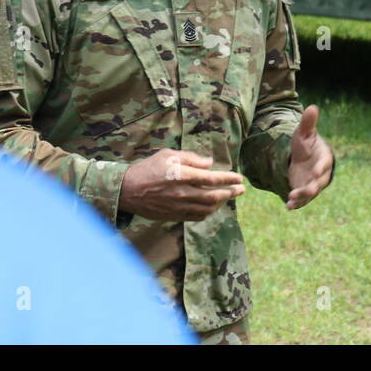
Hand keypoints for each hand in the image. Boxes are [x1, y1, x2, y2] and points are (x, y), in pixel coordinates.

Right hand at [119, 149, 245, 221]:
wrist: (128, 190)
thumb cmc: (148, 168)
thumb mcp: (168, 154)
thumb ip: (191, 158)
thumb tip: (209, 163)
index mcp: (182, 175)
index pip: (212, 178)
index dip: (229, 178)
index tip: (239, 177)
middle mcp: (183, 193)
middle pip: (215, 195)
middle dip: (231, 192)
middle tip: (241, 189)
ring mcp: (180, 206)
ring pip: (208, 208)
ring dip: (222, 202)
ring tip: (229, 196)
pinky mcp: (175, 215)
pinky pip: (198, 216)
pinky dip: (210, 211)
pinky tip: (214, 206)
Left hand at [286, 104, 332, 210]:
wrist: (303, 158)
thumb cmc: (306, 144)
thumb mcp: (303, 133)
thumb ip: (308, 123)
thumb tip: (312, 107)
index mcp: (323, 158)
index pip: (324, 164)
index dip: (320, 168)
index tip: (315, 172)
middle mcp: (320, 174)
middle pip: (318, 182)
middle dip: (311, 187)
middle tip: (303, 191)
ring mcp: (313, 184)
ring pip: (310, 193)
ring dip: (301, 197)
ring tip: (290, 199)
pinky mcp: (305, 191)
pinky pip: (302, 199)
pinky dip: (296, 203)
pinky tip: (288, 207)